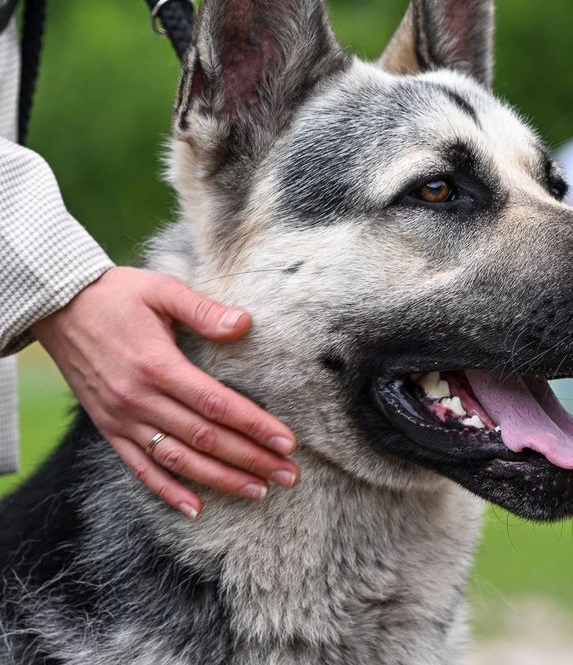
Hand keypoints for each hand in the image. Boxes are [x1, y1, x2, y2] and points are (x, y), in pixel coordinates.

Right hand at [32, 267, 299, 519]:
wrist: (58, 307)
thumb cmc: (118, 294)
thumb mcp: (162, 290)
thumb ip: (203, 310)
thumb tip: (245, 323)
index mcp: (158, 366)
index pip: (217, 405)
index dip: (254, 426)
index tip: (287, 442)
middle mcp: (139, 400)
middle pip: (205, 438)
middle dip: (251, 459)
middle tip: (289, 475)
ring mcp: (122, 419)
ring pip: (178, 460)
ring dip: (221, 480)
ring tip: (259, 491)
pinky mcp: (108, 428)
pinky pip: (139, 468)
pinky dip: (167, 491)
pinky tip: (195, 508)